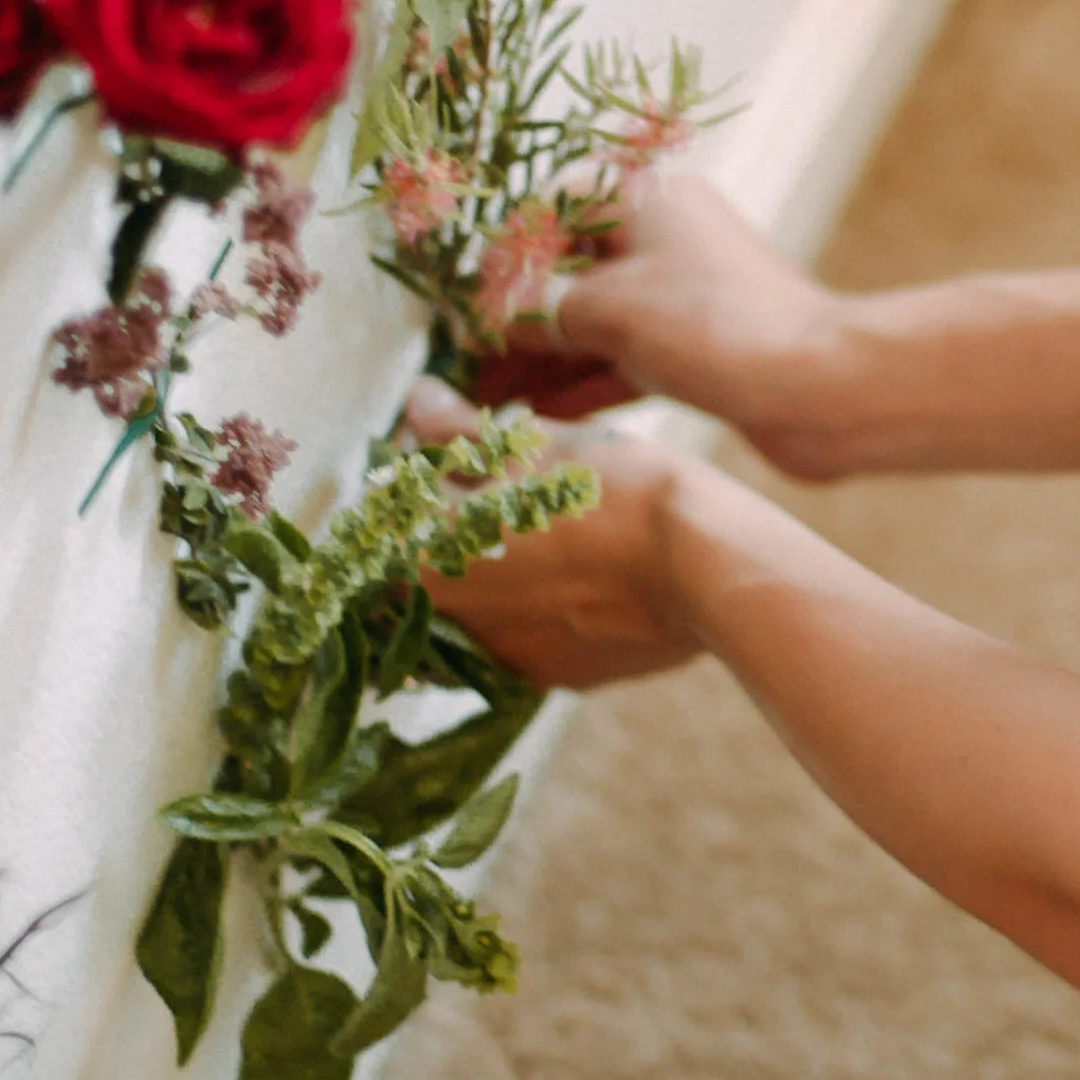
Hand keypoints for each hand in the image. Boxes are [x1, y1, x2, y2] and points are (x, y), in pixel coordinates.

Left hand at [404, 382, 707, 690]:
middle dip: (435, 534)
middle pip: (415, 573)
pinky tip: (568, 575)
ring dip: (479, 576)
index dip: (401, 483)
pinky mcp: (552, 677)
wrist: (704, 566)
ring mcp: (503, 658)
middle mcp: (452, 622)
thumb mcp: (533, 444)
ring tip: (528, 535)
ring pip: (465, 611)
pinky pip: (517, 640)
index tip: (437, 459)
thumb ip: (459, 432)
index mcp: (428, 558)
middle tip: (484, 490)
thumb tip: (416, 402)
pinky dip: (526, 609)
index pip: (374, 522)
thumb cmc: (612, 490)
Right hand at [482, 172, 855, 470]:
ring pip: (594, 319)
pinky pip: (624, 358)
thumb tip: (482, 315)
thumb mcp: (603, 309)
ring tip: (487, 403)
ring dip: (542, 358)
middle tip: (464, 367)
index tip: (465, 304)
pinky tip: (536, 418)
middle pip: (568, 268)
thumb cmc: (715, 327)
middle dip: (514, 318)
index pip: (550, 205)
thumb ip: (532, 307)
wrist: (825, 389)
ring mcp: (685, 292)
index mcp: (646, 194)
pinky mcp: (700, 348)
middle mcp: (665, 234)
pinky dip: (583, 382)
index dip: (502, 254)